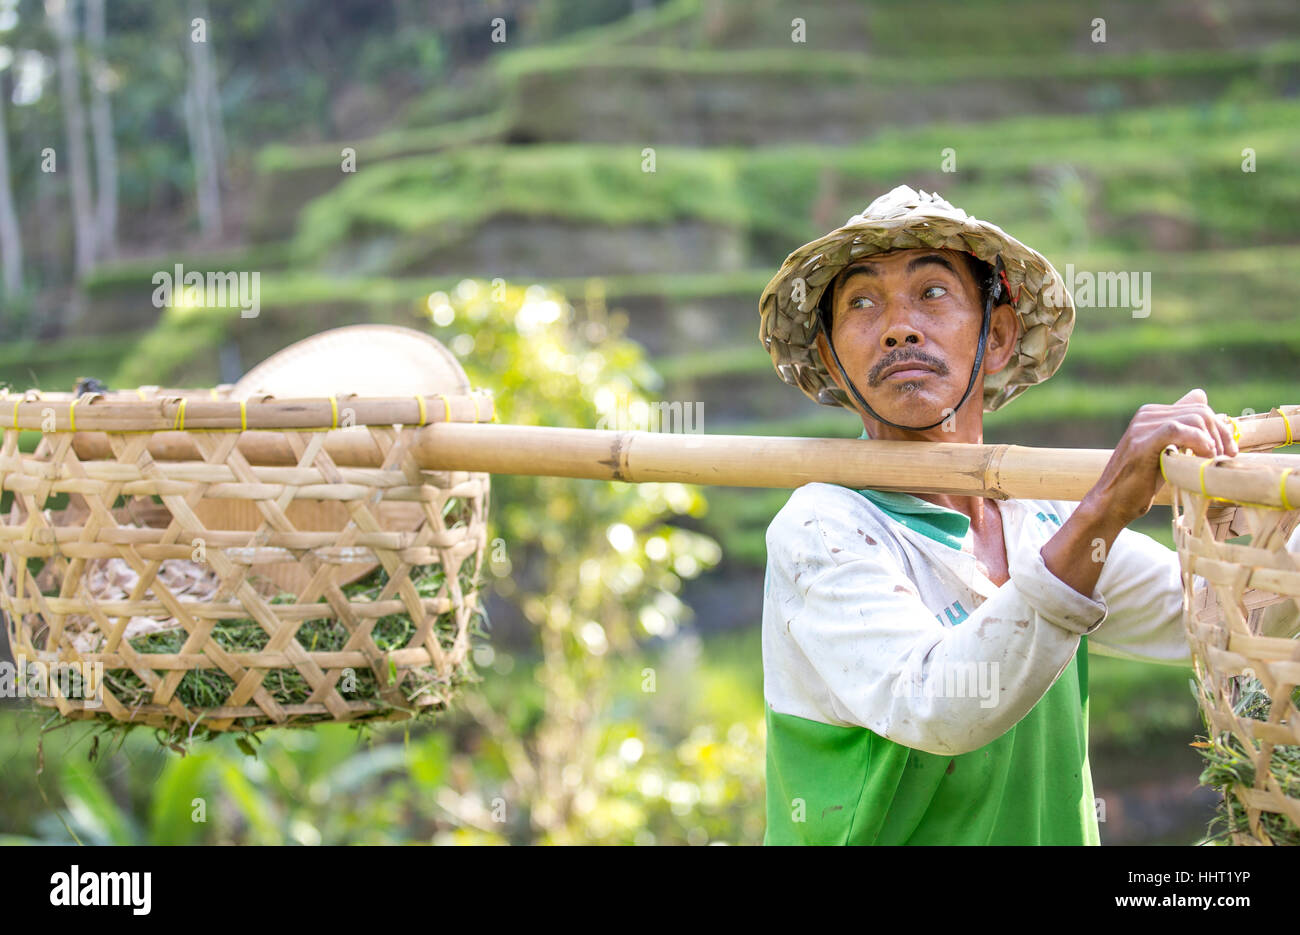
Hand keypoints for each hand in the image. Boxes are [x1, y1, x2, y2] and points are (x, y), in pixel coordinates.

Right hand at [1040, 388, 1236, 598]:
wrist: (1112, 504)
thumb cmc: (1139, 484)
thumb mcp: (1165, 453)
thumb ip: (1182, 430)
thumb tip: (1201, 396)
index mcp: (1152, 414)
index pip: (1198, 408)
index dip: (1220, 428)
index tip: (1229, 451)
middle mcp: (1146, 415)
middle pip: (1200, 412)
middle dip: (1221, 435)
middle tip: (1226, 459)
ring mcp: (1142, 427)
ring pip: (1193, 419)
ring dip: (1212, 441)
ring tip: (1213, 462)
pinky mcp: (1142, 441)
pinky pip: (1178, 430)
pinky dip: (1197, 442)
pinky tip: (1203, 458)